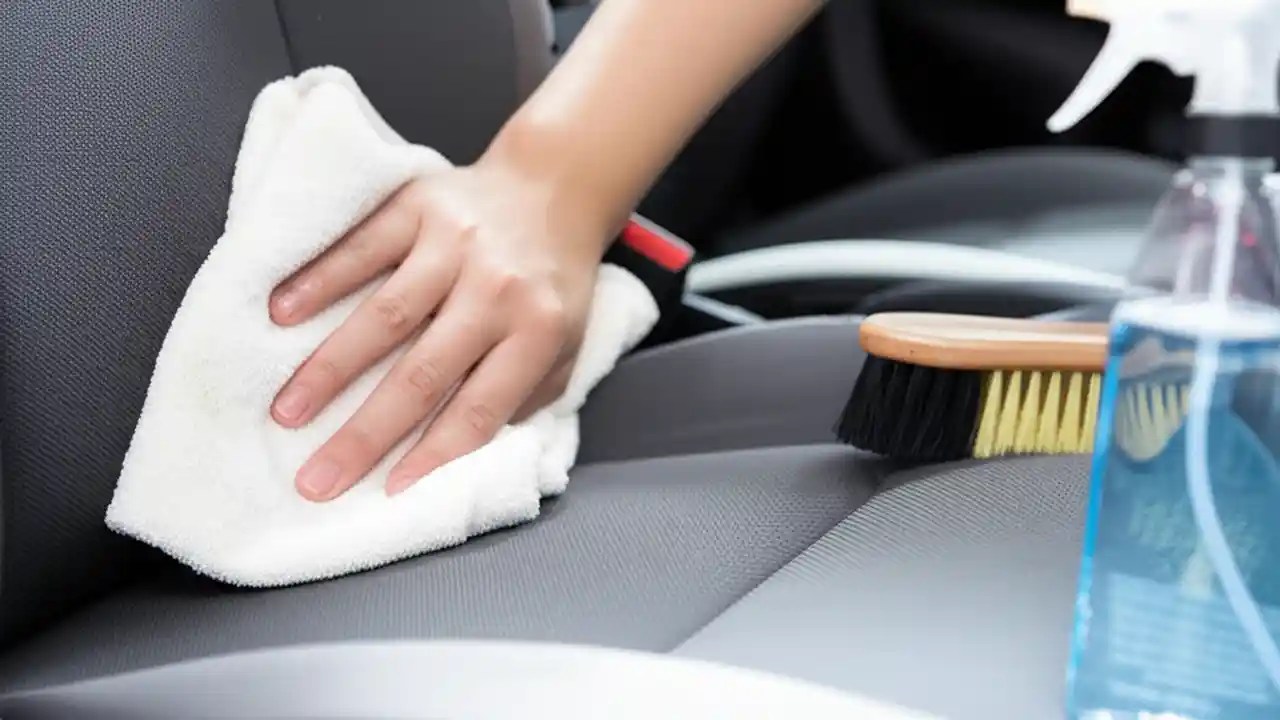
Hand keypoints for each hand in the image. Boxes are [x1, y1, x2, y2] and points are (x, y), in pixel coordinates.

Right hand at [269, 159, 607, 500]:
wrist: (553, 190)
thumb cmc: (550, 285)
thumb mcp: (564, 348)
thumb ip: (523, 398)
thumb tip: (462, 455)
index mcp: (538, 332)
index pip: (479, 408)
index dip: (434, 454)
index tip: (388, 492)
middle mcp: (497, 289)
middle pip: (422, 373)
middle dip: (364, 432)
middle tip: (315, 477)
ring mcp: (456, 243)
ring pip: (385, 315)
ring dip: (329, 367)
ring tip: (286, 411)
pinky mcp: (419, 205)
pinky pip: (361, 247)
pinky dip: (319, 280)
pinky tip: (282, 315)